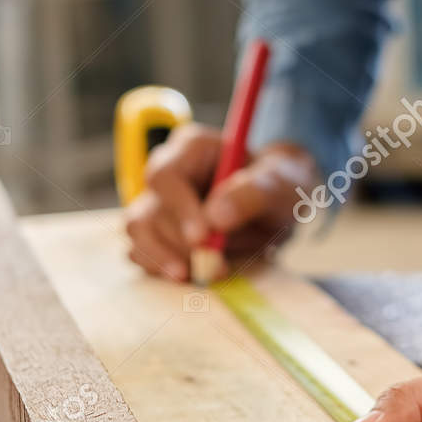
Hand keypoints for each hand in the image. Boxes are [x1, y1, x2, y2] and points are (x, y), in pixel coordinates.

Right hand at [124, 124, 318, 280]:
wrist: (278, 204)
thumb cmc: (280, 184)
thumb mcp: (282, 183)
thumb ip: (252, 194)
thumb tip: (215, 219)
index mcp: (192, 147)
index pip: (166, 176)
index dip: (179, 209)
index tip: (202, 238)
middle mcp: (168, 172)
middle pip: (151, 209)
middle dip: (181, 244)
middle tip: (217, 266)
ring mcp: (157, 201)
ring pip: (139, 230)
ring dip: (165, 257)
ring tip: (201, 274)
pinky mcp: (156, 230)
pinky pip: (140, 250)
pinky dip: (158, 267)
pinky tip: (187, 274)